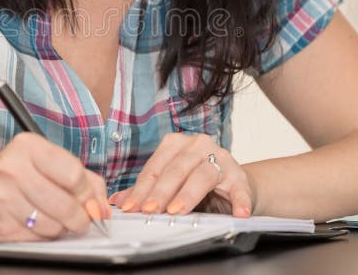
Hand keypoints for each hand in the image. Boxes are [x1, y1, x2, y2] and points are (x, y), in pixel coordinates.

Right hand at [0, 132, 109, 240]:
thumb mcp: (42, 163)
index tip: (91, 201)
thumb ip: (80, 177)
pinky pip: (38, 237)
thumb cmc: (10, 177)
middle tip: (80, 219)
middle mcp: (13, 168)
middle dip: (81, 217)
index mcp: (28, 146)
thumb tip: (102, 204)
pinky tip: (33, 224)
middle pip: (67, 203)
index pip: (74, 173)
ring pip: (55, 225)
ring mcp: (3, 197)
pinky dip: (43, 235)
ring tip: (52, 218)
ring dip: (61, 228)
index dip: (88, 193)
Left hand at [108, 133, 254, 217]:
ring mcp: (221, 158)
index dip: (141, 189)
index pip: (154, 168)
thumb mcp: (170, 185)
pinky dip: (240, 200)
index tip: (130, 207)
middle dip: (160, 192)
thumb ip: (147, 191)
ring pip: (202, 174)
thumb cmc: (197, 184)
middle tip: (149, 210)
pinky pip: (240, 188)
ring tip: (178, 211)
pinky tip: (238, 213)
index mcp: (176, 145)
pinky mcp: (240, 175)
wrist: (234, 185)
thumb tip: (117, 200)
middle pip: (175, 169)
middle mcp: (198, 146)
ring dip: (189, 194)